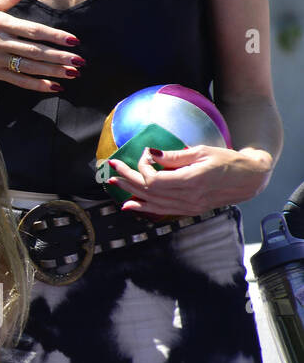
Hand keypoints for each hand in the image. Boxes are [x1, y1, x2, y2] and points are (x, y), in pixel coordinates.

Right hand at [0, 0, 81, 91]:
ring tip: (73, 72)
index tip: (73, 40)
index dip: (53, 35)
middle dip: (58, 56)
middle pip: (34, 51)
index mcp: (0, 23)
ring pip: (29, 67)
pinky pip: (19, 80)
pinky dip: (37, 85)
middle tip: (79, 60)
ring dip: (52, 71)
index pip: (32, 30)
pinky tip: (54, 86)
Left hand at [107, 144, 272, 217]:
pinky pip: (162, 211)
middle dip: (128, 179)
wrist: (249, 179)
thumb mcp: (201, 151)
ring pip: (153, 203)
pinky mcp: (190, 210)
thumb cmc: (226, 160)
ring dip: (131, 193)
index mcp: (191, 181)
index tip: (145, 154)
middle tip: (113, 168)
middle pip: (149, 191)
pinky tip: (131, 205)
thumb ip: (173, 155)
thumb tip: (150, 153)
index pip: (154, 179)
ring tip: (115, 184)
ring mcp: (189, 206)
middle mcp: (188, 198)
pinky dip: (144, 207)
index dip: (143, 167)